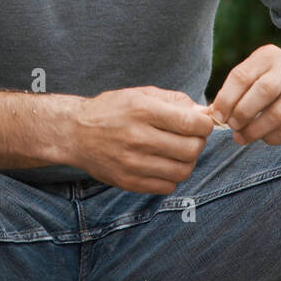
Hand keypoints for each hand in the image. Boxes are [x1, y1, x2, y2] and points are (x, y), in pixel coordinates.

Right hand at [69, 86, 215, 193]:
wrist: (76, 133)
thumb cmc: (113, 110)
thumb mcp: (141, 94)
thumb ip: (174, 101)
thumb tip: (204, 115)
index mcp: (143, 110)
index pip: (191, 124)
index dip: (205, 125)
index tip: (202, 124)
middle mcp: (138, 137)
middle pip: (191, 150)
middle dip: (198, 143)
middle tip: (190, 138)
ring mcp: (133, 163)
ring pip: (183, 171)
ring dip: (187, 162)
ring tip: (177, 153)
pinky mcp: (129, 182)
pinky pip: (167, 186)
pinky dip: (172, 177)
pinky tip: (163, 165)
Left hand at [208, 44, 280, 146]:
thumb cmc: (269, 80)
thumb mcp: (253, 74)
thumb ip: (232, 91)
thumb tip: (211, 114)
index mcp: (268, 56)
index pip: (242, 76)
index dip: (226, 99)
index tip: (217, 115)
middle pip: (264, 91)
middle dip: (242, 113)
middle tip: (232, 126)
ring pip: (278, 114)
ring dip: (255, 131)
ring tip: (242, 137)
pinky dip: (272, 138)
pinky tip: (263, 137)